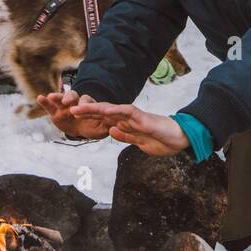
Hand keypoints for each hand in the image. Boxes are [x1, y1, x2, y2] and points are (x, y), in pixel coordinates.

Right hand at [36, 90, 110, 139]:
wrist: (81, 130)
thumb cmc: (93, 127)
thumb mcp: (101, 129)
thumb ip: (106, 126)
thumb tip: (113, 126)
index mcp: (88, 104)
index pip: (87, 101)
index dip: (85, 104)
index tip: (83, 108)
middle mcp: (76, 102)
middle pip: (73, 96)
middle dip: (70, 98)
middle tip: (67, 102)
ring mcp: (64, 106)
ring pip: (60, 98)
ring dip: (57, 97)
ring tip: (51, 96)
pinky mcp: (55, 111)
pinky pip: (49, 105)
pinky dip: (45, 102)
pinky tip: (40, 98)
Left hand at [69, 99, 190, 156]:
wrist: (181, 138)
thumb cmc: (162, 140)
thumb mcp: (139, 142)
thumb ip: (125, 136)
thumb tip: (111, 131)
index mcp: (126, 124)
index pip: (104, 119)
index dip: (89, 117)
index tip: (74, 115)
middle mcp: (128, 118)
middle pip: (104, 112)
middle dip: (87, 110)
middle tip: (69, 108)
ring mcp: (135, 118)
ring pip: (112, 110)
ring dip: (96, 108)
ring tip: (80, 107)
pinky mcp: (144, 119)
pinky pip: (128, 113)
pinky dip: (116, 110)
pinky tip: (105, 110)